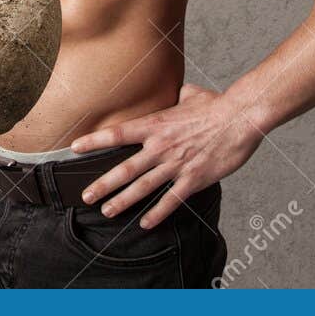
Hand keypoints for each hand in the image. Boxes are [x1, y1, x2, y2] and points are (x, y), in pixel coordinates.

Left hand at [68, 83, 263, 229]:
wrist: (240, 118)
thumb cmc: (217, 104)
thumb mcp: (191, 94)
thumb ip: (179, 96)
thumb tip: (181, 91)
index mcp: (156, 125)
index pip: (118, 134)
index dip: (94, 141)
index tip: (74, 148)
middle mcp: (160, 146)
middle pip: (125, 168)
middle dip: (103, 184)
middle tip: (86, 196)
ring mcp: (176, 164)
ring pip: (143, 187)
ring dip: (123, 201)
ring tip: (107, 211)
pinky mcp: (194, 178)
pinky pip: (171, 199)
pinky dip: (157, 213)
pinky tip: (145, 223)